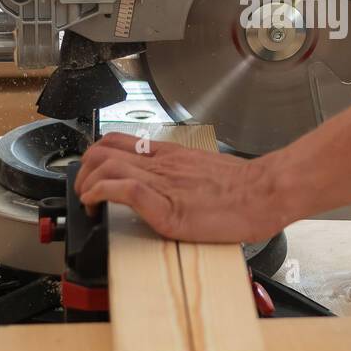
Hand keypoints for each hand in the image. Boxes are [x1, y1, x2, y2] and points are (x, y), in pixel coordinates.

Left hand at [74, 132, 290, 241]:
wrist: (267, 192)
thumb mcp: (206, 171)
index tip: (93, 175)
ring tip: (87, 204)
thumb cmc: (247, 189)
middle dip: (83, 172)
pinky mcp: (168, 208)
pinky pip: (124, 190)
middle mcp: (162, 165)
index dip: (96, 157)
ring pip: (106, 166)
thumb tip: (172, 187)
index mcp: (170, 156)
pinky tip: (98, 208)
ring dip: (86, 186)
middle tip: (84, 192)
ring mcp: (164, 184)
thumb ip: (183, 175)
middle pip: (103, 151)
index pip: (119, 142)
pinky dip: (101, 195)